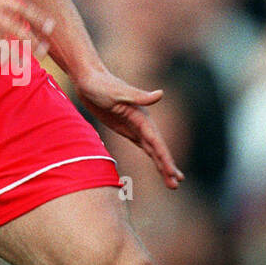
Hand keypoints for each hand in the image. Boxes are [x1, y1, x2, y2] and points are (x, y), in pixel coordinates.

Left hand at [75, 67, 183, 189]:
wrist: (89, 79)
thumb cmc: (101, 84)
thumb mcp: (118, 91)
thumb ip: (139, 96)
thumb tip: (160, 94)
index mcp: (142, 117)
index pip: (156, 142)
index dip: (165, 159)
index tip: (173, 174)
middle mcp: (142, 123)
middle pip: (157, 150)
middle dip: (167, 167)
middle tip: (176, 185)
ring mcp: (135, 127)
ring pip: (152, 150)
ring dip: (162, 166)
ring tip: (172, 183)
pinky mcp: (126, 129)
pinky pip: (142, 146)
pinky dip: (152, 157)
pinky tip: (158, 166)